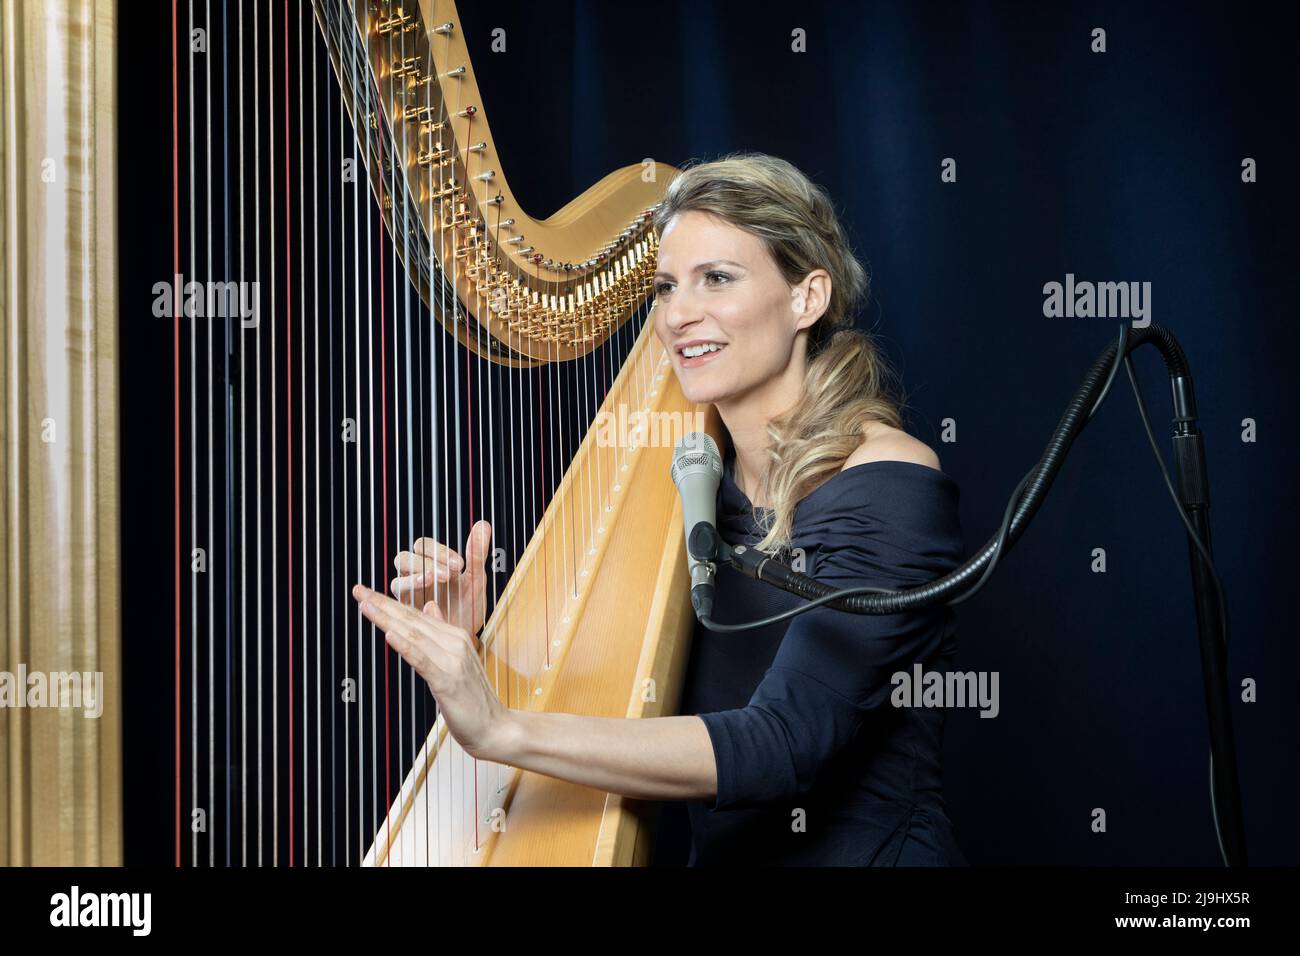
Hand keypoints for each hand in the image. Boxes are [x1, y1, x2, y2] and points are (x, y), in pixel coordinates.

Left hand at [351, 583, 509, 760]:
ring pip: (413, 635)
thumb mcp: (458, 660)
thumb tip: (429, 606)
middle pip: (412, 620)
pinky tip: (389, 635)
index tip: (366, 593)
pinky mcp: (448, 681)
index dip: (390, 603)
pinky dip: (405, 646)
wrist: (496, 728)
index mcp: (455, 636)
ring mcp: (452, 661)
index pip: (416, 615)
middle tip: (358, 591)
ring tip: (366, 606)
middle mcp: (455, 642)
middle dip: (383, 604)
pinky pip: (422, 660)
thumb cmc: (474, 699)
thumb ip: (442, 633)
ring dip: (387, 619)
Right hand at [390, 520, 492, 636]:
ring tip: (432, 578)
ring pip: (399, 571)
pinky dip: (408, 588)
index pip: (426, 546)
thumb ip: (477, 554)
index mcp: (434, 563)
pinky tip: (425, 596)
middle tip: (448, 574)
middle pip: (407, 555)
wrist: (464, 635)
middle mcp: (417, 572)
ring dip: (415, 573)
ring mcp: (408, 588)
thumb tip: (483, 524)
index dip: (441, 551)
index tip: (460, 564)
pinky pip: (396, 592)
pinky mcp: (403, 605)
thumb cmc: (468, 606)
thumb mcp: (476, 580)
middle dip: (427, 561)